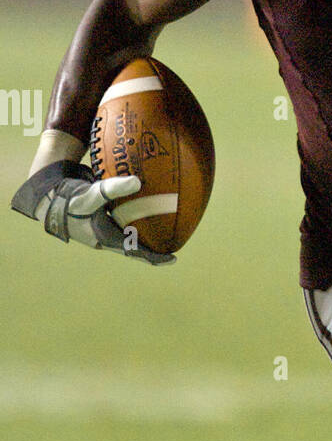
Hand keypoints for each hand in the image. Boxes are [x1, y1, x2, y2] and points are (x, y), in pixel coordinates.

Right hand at [10, 160, 174, 264]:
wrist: (48, 197)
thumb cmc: (70, 199)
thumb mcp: (93, 194)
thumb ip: (114, 188)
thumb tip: (138, 181)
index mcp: (105, 238)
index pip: (136, 252)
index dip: (154, 257)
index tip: (172, 258)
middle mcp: (105, 238)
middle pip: (134, 249)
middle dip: (152, 251)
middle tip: (171, 249)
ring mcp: (101, 231)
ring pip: (128, 238)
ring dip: (143, 238)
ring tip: (162, 235)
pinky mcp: (98, 221)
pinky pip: (121, 225)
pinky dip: (134, 223)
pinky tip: (141, 215)